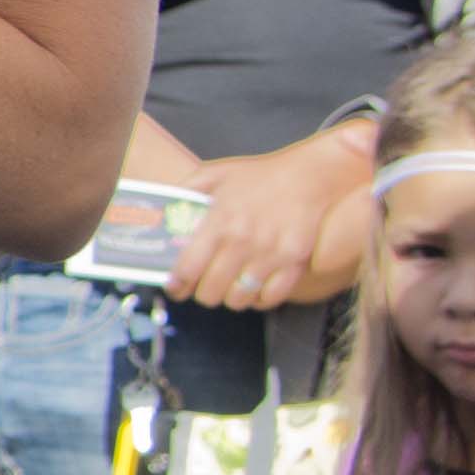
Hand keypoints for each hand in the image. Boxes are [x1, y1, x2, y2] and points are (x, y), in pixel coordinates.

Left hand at [176, 125, 370, 310]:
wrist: (311, 176)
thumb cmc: (261, 176)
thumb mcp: (217, 174)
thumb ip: (186, 192)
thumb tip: (163, 215)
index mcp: (220, 220)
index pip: (186, 269)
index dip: (176, 284)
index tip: (175, 286)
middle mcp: (243, 241)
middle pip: (210, 292)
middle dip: (202, 292)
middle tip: (203, 284)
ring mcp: (270, 255)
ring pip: (237, 300)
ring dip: (229, 296)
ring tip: (229, 284)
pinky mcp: (294, 265)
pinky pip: (268, 299)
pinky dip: (258, 298)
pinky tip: (253, 286)